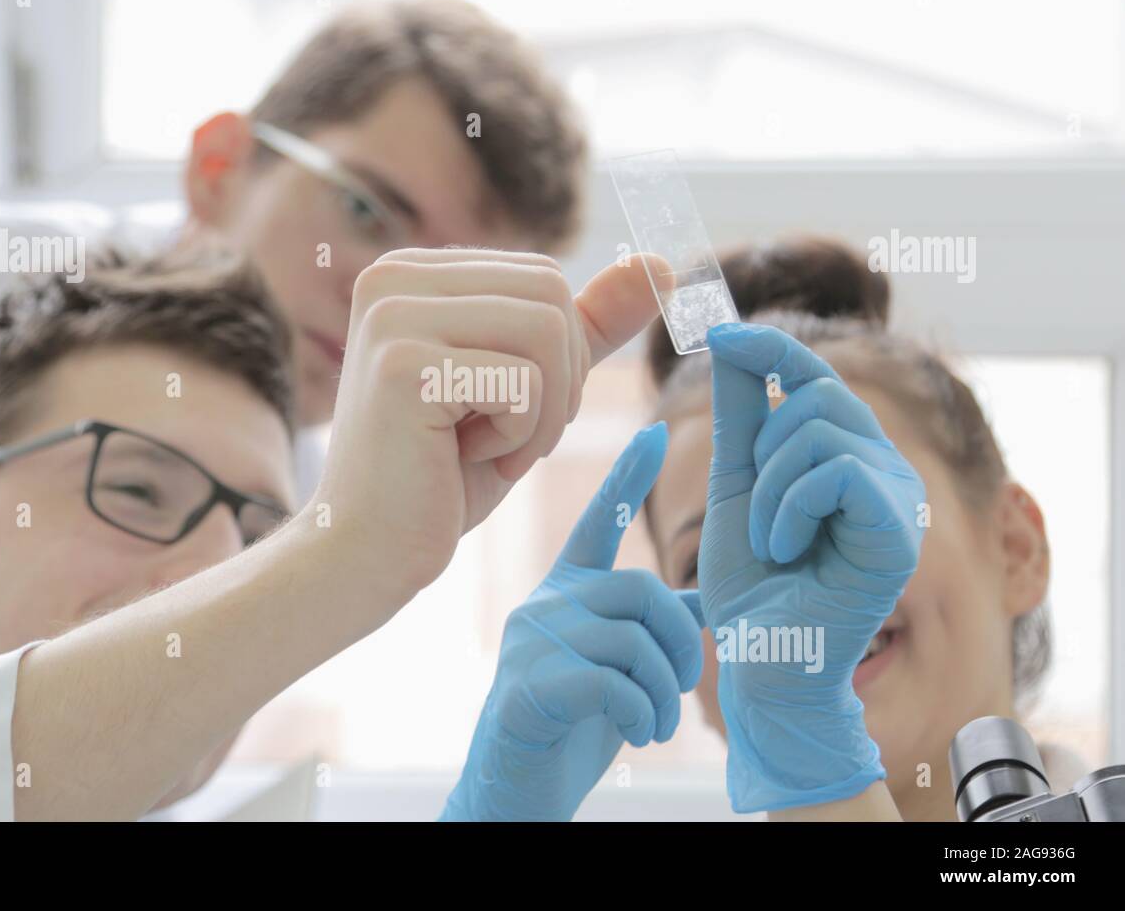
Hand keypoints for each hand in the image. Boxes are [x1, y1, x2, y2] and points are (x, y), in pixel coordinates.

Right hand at [314, 247, 665, 598]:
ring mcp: (393, 315)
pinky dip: (518, 436)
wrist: (365, 553)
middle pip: (552, 296)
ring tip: (488, 447)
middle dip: (559, 381)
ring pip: (547, 332)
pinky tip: (461, 459)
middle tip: (505, 436)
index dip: (558, 357)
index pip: (545, 280)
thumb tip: (661, 267)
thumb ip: (586, 326)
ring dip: (542, 411)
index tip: (505, 411)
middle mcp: (393, 275)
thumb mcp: (528, 391)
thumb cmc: (439, 476)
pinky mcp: (404, 364)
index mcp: (414, 272)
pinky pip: (525, 381)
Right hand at [441, 423, 702, 820]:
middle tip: (681, 688)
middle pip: (640, 589)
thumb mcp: (617, 669)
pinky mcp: (528, 687)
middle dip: (680, 642)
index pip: (597, 522)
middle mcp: (545, 605)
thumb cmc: (570, 727)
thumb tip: (702, 602)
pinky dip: (641, 714)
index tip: (651, 431)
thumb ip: (649, 632)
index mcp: (565, 593)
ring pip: (633, 641)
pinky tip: (637, 735)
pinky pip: (612, 683)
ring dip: (663, 692)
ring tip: (657, 725)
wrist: (516, 790)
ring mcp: (532, 644)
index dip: (625, 477)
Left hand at [698, 321, 924, 811]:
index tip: (717, 333)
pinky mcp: (899, 527)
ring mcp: (899, 496)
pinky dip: (791, 507)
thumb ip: (741, 412)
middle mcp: (882, 467)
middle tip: (758, 513)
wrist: (762, 661)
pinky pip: (837, 470)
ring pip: (822, 429)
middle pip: (818, 393)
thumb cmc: (750, 582)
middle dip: (764, 445)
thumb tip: (728, 337)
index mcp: (846, 454)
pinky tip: (788, 550)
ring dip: (771, 487)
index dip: (769, 346)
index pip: (813, 374)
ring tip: (771, 541)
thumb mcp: (735, 482)